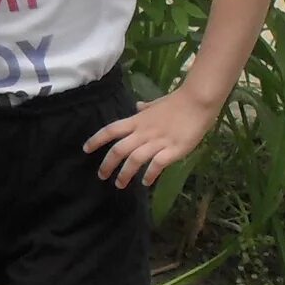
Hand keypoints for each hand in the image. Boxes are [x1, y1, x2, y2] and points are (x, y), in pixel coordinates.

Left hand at [84, 91, 215, 188]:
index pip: (111, 130)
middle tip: (101, 176)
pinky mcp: (174, 149)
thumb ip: (147, 108)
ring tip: (120, 184)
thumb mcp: (158, 103)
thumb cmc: (178, 102)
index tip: (85, 149)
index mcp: (138, 120)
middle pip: (119, 149)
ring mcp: (159, 141)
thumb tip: (138, 107)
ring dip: (125, 174)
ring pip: (135, 159)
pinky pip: (157, 164)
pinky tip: (146, 182)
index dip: (96, 140)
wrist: (199, 100)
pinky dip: (150, 174)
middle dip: (107, 164)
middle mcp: (144, 132)